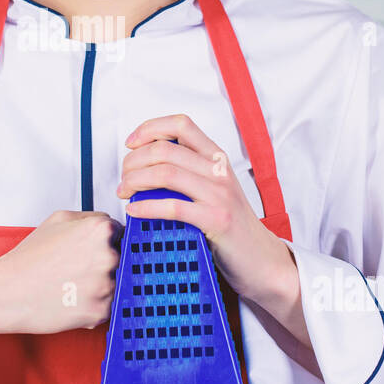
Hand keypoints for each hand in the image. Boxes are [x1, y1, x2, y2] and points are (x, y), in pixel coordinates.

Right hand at [0, 209, 122, 335]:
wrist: (8, 292)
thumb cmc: (29, 258)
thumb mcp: (58, 220)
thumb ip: (90, 217)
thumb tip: (111, 224)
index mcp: (99, 230)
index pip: (119, 233)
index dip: (103, 241)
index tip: (89, 250)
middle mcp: (107, 256)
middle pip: (120, 258)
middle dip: (101, 263)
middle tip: (75, 268)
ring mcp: (106, 286)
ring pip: (114, 283)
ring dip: (98, 285)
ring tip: (71, 284)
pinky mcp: (101, 311)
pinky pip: (107, 305)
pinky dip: (92, 304)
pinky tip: (71, 298)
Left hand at [115, 113, 299, 313]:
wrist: (261, 259)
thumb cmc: (230, 225)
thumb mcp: (213, 188)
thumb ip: (188, 172)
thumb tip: (143, 164)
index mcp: (216, 157)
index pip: (181, 124)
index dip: (150, 128)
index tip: (130, 143)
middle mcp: (219, 170)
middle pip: (165, 150)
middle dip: (133, 161)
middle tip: (123, 178)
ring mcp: (219, 194)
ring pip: (166, 174)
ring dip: (135, 181)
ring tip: (124, 192)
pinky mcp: (216, 220)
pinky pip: (173, 206)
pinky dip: (146, 207)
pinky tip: (134, 211)